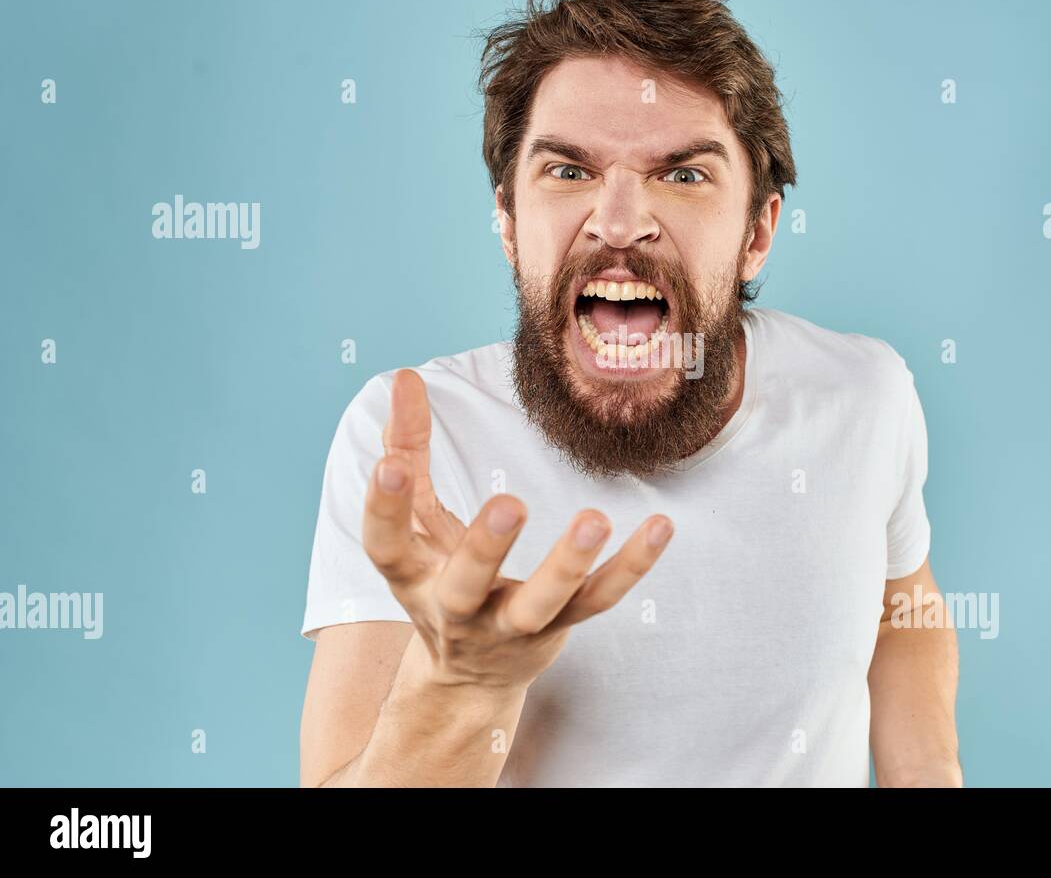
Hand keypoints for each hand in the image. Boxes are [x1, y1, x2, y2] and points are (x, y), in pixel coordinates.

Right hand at [362, 368, 673, 692]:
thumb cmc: (439, 577)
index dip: (385, 507)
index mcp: (413, 577)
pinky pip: (601, 598)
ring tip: (594, 519)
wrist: (469, 677)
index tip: (389, 464)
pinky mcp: (562, 627)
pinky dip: (632, 565)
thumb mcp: (415, 525)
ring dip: (568, 565)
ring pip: (542, 604)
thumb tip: (404, 377)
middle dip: (485, 550)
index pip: (387, 545)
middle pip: (466, 586)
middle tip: (510, 505)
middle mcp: (457, 610)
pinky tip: (661, 526)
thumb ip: (406, 450)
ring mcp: (512, 625)